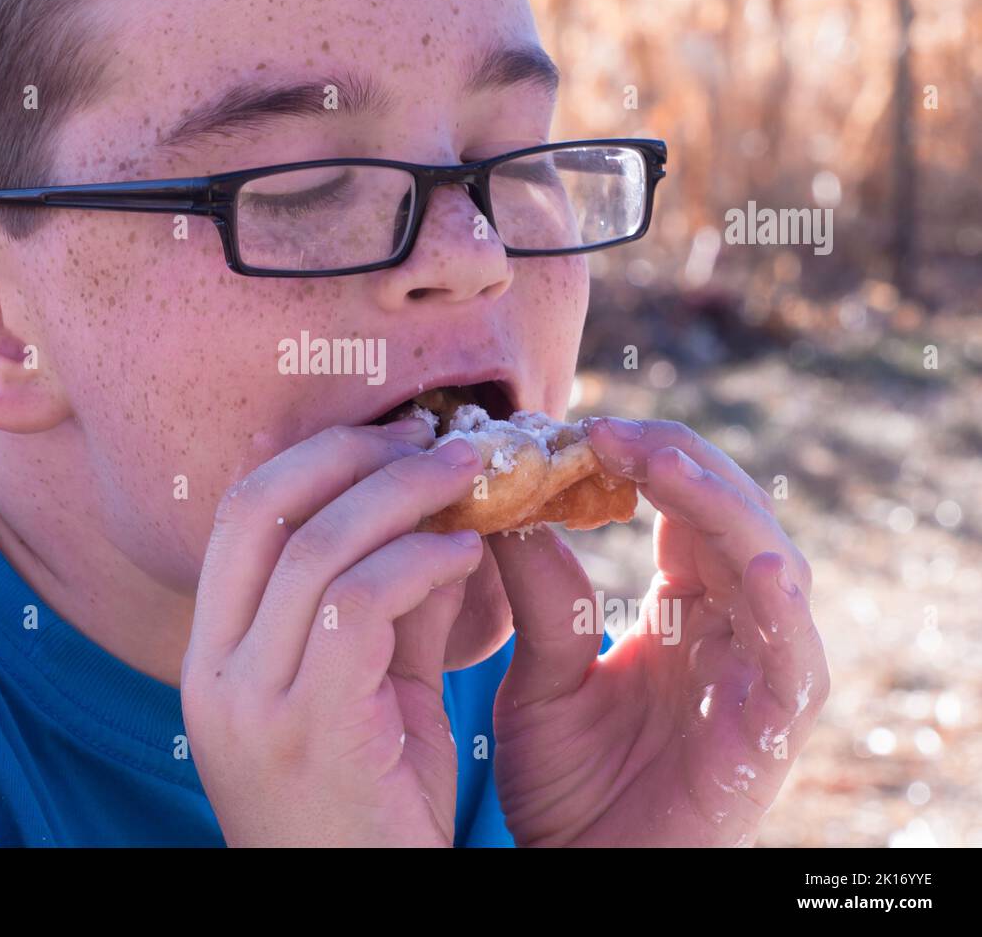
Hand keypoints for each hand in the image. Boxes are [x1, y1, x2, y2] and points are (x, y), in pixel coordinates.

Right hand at [182, 419, 486, 846]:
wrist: (364, 922)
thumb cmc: (373, 811)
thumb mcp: (374, 695)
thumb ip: (391, 607)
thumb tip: (436, 519)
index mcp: (215, 655)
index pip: (242, 515)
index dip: (316, 457)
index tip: (393, 435)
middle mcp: (215, 671)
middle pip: (261, 510)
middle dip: (352, 454)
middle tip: (432, 433)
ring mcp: (252, 701)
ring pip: (316, 549)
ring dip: (402, 495)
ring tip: (469, 476)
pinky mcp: (307, 730)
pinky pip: (358, 606)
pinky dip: (419, 563)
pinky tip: (468, 555)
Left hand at [487, 418, 829, 846]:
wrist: (585, 876)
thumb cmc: (568, 785)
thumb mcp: (540, 676)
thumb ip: (539, 596)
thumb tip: (510, 505)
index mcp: (684, 607)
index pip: (683, 506)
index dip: (641, 460)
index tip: (578, 428)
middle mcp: (731, 627)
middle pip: (730, 514)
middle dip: (675, 462)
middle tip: (608, 430)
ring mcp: (760, 671)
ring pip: (769, 560)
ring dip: (719, 504)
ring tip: (658, 461)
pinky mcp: (776, 725)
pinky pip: (794, 651)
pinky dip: (777, 599)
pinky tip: (745, 556)